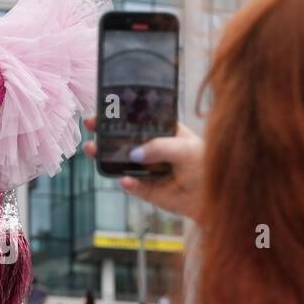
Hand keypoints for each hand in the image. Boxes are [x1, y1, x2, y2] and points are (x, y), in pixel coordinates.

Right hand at [83, 115, 204, 217]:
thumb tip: (135, 153)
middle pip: (124, 138)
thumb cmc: (205, 165)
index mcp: (163, 130)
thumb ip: (160, 147)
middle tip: (90, 124)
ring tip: (92, 151)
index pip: (139, 119)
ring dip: (105, 156)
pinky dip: (127, 183)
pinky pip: (132, 185)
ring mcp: (146, 169)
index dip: (121, 112)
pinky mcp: (146, 189)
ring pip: (121, 161)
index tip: (104, 106)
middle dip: (105, 131)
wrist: (213, 197)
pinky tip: (125, 180)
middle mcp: (151, 147)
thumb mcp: (186, 149)